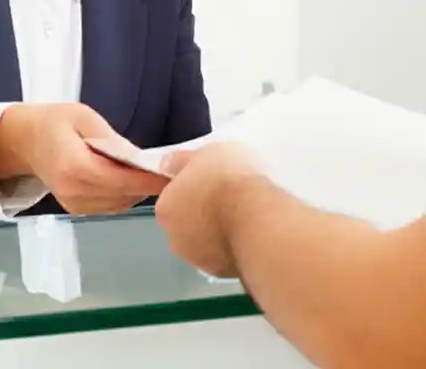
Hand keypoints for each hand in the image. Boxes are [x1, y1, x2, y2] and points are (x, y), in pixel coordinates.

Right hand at [0, 103, 169, 214]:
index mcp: (74, 167)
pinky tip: (132, 177)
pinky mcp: (78, 209)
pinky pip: (112, 205)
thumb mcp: (83, 116)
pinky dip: (126, 193)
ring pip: (121, 203)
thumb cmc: (54, 122)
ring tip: (154, 170)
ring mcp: (75, 205)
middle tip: (171, 168)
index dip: (148, 179)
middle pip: (124, 195)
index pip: (120, 180)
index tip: (172, 171)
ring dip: (138, 190)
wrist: (24, 141)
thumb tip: (140, 158)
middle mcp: (74, 192)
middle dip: (148, 184)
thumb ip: (111, 139)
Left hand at [155, 142, 261, 277]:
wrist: (259, 220)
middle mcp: (175, 238)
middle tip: (229, 199)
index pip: (173, 196)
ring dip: (219, 233)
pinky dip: (235, 248)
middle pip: (187, 222)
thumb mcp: (206, 153)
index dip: (193, 187)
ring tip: (245, 218)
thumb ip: (184, 162)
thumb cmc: (230, 181)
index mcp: (166, 208)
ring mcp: (198, 260)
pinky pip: (226, 256)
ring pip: (206, 242)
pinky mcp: (222, 274)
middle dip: (203, 213)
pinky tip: (252, 235)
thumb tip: (168, 165)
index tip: (213, 182)